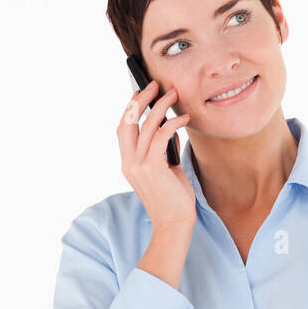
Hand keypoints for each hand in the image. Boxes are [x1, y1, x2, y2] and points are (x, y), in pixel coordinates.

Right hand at [118, 80, 195, 230]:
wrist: (174, 224)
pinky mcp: (153, 168)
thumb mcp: (165, 170)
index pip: (123, 128)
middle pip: (129, 121)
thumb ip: (162, 150)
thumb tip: (169, 127)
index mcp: (128, 163)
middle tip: (155, 85)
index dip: (131, 108)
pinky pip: (161, 137)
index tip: (142, 92)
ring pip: (146, 126)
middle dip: (141, 99)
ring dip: (160, 106)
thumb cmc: (172, 198)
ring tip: (173, 94)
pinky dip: (172, 124)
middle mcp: (129, 162)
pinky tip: (184, 118)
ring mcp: (139, 165)